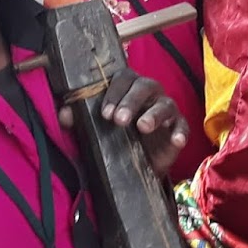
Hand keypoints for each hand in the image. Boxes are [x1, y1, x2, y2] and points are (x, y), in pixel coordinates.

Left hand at [60, 72, 188, 176]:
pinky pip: (183, 126)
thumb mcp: (93, 133)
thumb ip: (79, 121)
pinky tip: (175, 141)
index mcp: (127, 89)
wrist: (134, 169)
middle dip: (131, 101)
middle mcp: (148, 95)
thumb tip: (64, 113)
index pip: (123, 78)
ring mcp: (165, 110)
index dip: (114, 92)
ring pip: (165, 104)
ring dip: (153, 114)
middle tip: (118, 120)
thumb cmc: (114, 140)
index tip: (104, 112)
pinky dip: (180, 132)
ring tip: (142, 127)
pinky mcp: (178, 129)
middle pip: (145, 86)